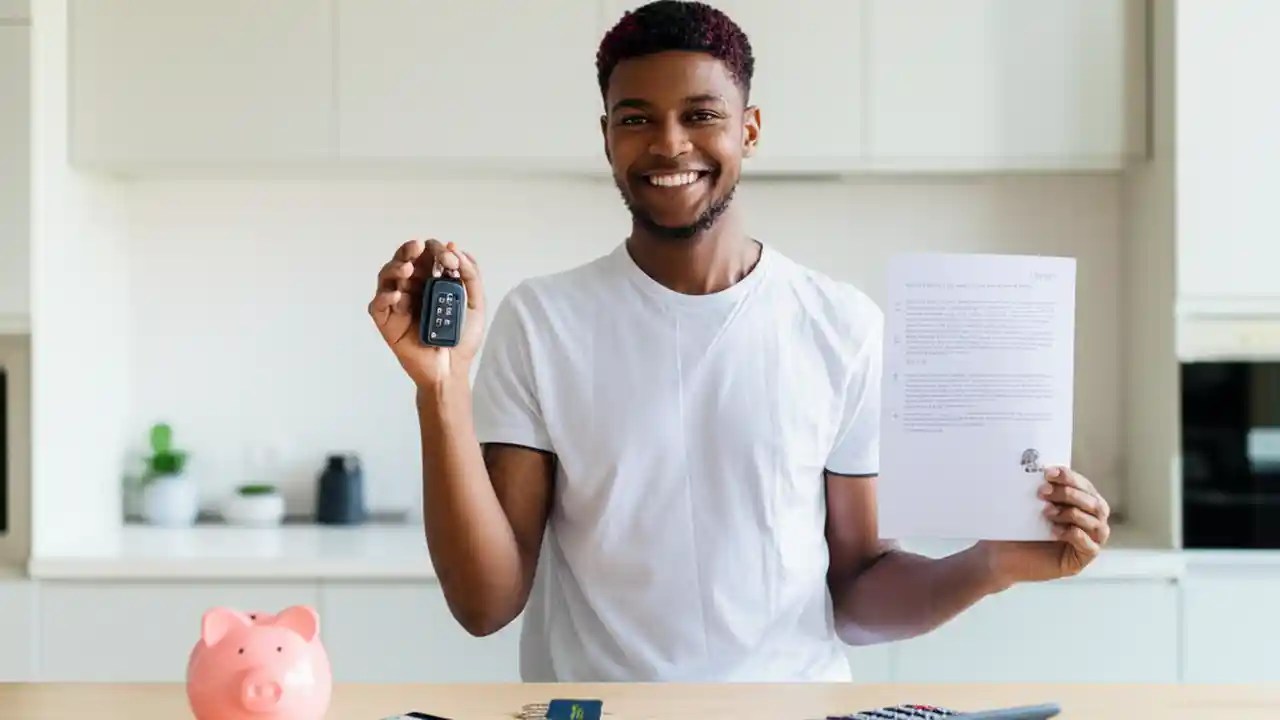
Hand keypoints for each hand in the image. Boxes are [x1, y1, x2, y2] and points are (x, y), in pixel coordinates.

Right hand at [368, 239, 485, 388]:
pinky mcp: (387, 322)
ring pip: (387, 277)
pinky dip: (384, 297)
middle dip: (409, 250)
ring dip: (394, 267)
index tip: (448, 259)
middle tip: (418, 248)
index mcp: (432, 280)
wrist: (452, 369)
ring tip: (407, 269)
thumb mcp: (475, 303)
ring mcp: (398, 304)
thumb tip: (455, 247)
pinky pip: (377, 305)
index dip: (435, 250)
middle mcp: (412, 288)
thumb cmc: (462, 338)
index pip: (427, 255)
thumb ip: (470, 275)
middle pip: (404, 260)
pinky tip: (398, 296)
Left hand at [977, 466, 1110, 587]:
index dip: (1070, 477)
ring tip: (1046, 513)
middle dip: (1069, 494)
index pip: (1084, 486)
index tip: (1048, 472)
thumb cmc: (1016, 529)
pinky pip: (1090, 546)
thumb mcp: (1029, 504)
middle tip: (1043, 492)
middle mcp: (1090, 521)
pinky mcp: (1082, 560)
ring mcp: (1089, 541)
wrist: (1001, 556)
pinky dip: (1075, 535)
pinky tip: (1054, 532)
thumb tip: (1038, 466)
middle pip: (1095, 503)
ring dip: (1071, 514)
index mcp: (1080, 503)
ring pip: (1096, 523)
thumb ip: (1041, 488)